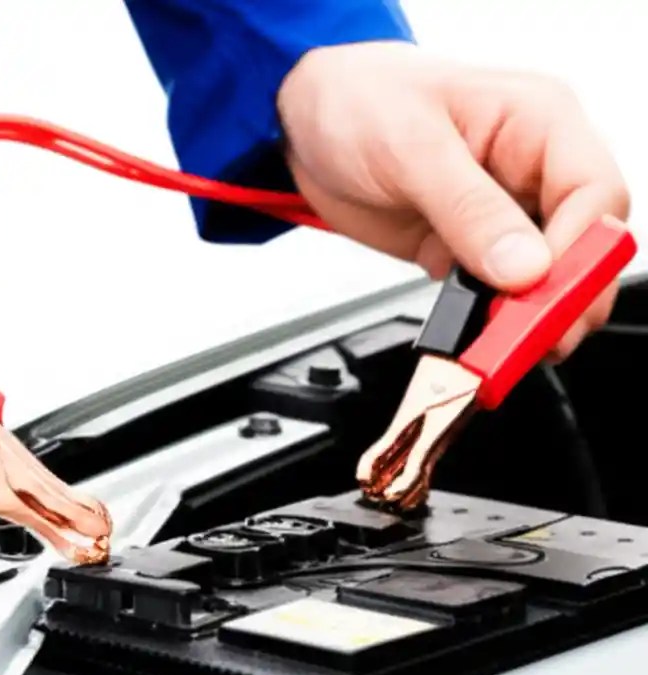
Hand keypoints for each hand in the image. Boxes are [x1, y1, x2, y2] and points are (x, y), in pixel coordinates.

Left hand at [277, 41, 629, 357]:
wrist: (302, 121)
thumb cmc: (357, 101)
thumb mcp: (411, 148)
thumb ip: (469, 208)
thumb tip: (524, 267)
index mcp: (540, 123)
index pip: (596, 193)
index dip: (580, 250)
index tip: (541, 289)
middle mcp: (532, 169)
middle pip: (582, 245)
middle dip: (564, 297)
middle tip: (529, 339)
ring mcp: (501, 213)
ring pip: (544, 278)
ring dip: (527, 317)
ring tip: (499, 348)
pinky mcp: (466, 247)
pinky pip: (496, 293)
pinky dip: (489, 321)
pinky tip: (475, 338)